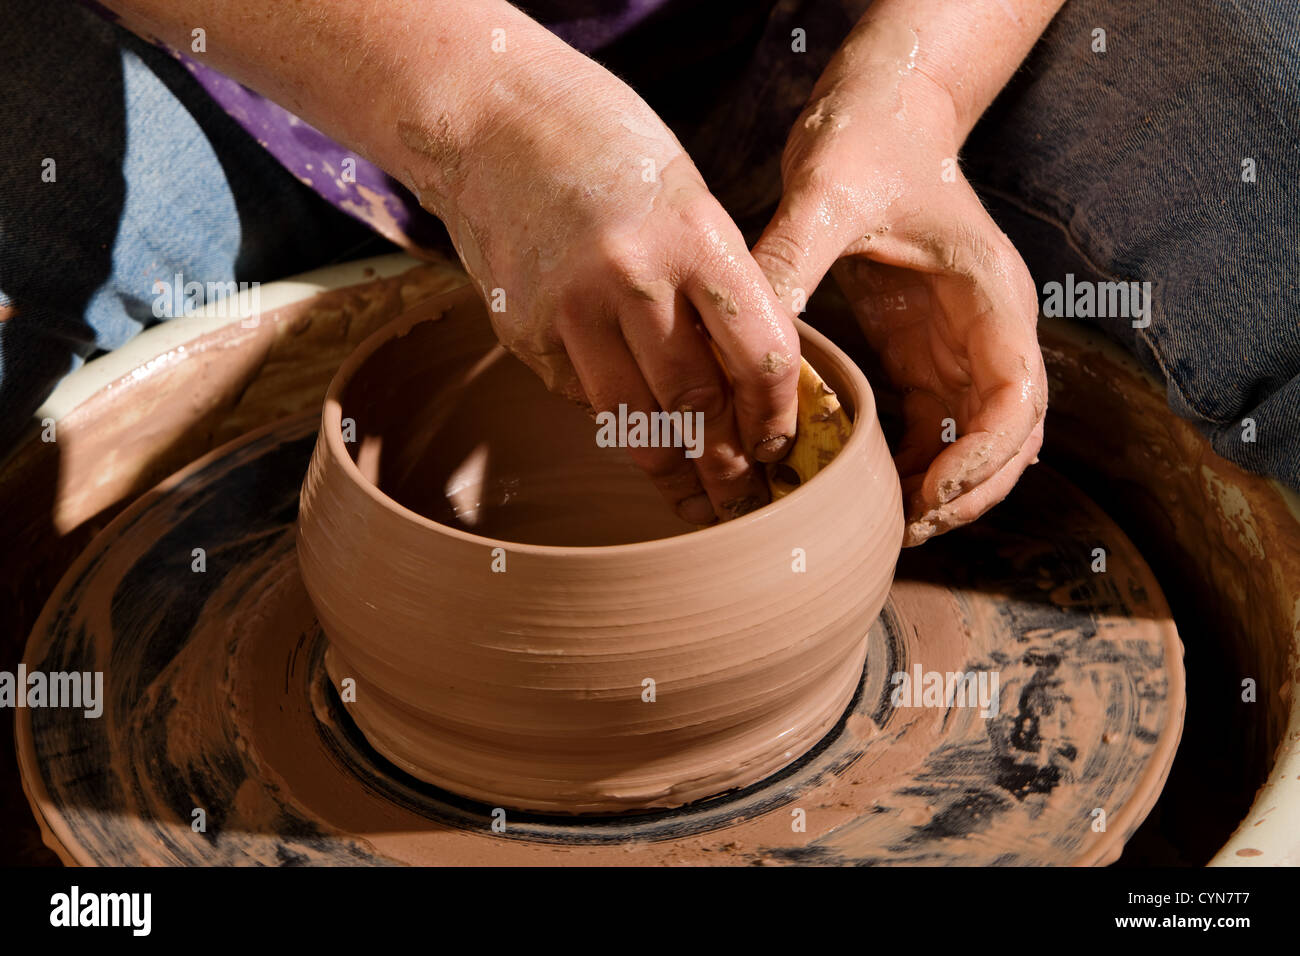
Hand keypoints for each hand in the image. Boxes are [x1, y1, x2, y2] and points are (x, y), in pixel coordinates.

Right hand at [407, 41, 800, 523]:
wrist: (498, 120)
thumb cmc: (615, 157)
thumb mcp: (692, 205)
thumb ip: (723, 290)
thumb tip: (753, 389)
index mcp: (698, 237)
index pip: (760, 357)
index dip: (775, 419)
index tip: (778, 449)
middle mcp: (634, 275)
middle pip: (696, 406)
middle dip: (726, 468)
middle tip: (741, 503)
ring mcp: (570, 306)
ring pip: (633, 421)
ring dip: (669, 470)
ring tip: (693, 499)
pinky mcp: (522, 328)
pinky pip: (579, 394)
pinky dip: (607, 408)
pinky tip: (620, 405)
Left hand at [751, 51, 1045, 545]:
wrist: (881, 113)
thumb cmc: (869, 140)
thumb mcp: (827, 190)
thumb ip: (792, 254)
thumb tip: (748, 329)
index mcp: (989, 296)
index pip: (1018, 396)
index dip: (984, 456)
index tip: (931, 493)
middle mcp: (987, 330)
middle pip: (1009, 438)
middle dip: (969, 492)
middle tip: (908, 529)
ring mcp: (958, 346)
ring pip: (974, 443)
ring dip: (943, 490)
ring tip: (890, 525)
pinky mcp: (922, 353)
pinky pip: (931, 428)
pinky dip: (912, 465)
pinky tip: (867, 487)